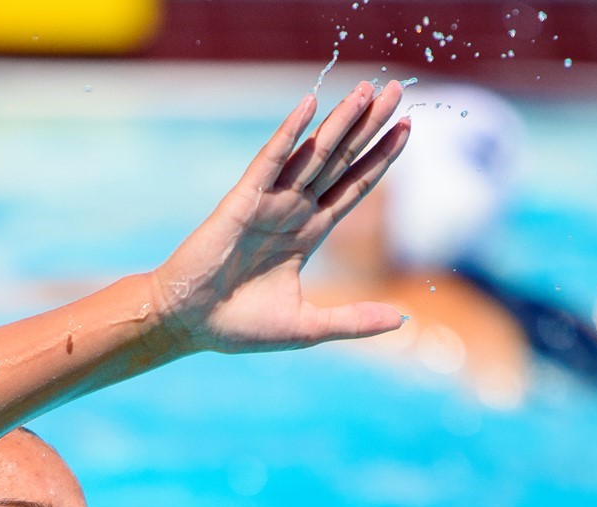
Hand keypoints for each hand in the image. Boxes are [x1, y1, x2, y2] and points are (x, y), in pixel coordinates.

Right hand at [153, 81, 410, 353]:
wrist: (189, 325)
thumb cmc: (240, 326)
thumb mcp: (309, 327)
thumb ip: (355, 320)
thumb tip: (402, 319)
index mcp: (308, 234)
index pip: (353, 187)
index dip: (380, 159)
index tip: (407, 129)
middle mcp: (293, 210)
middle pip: (341, 160)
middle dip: (370, 126)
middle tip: (398, 91)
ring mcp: (269, 202)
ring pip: (314, 154)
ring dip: (341, 121)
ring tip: (369, 89)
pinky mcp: (243, 200)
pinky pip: (270, 160)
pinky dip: (289, 133)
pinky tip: (310, 104)